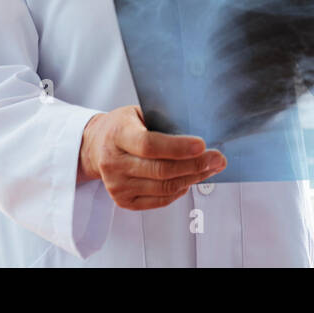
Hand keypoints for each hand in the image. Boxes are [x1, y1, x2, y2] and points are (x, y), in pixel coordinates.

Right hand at [77, 105, 225, 210]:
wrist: (95, 147)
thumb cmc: (122, 126)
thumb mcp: (138, 112)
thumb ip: (163, 120)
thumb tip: (199, 131)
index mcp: (117, 135)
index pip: (149, 145)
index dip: (177, 147)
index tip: (202, 145)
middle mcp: (114, 162)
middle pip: (161, 170)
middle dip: (196, 165)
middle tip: (218, 158)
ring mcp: (117, 185)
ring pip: (164, 187)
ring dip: (193, 178)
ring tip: (210, 168)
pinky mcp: (123, 201)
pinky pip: (160, 200)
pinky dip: (180, 190)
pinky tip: (190, 179)